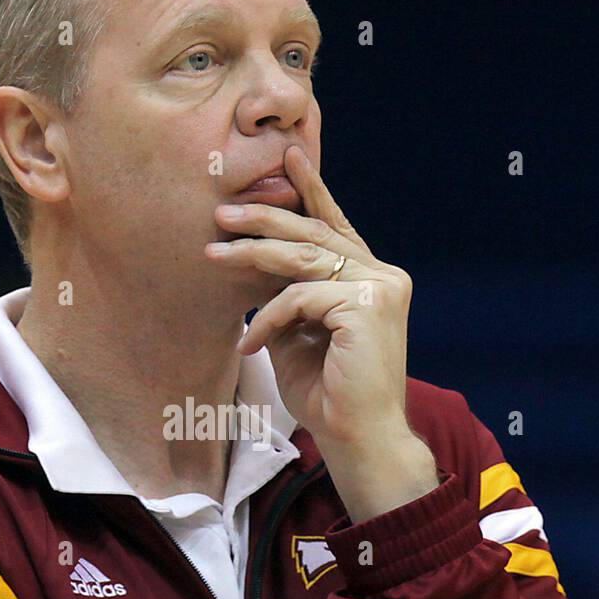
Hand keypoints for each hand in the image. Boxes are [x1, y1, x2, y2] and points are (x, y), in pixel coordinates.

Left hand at [207, 145, 439, 518]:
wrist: (359, 440)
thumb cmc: (329, 395)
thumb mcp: (299, 336)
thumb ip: (288, 298)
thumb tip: (255, 265)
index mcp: (374, 279)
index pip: (337, 227)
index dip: (311, 191)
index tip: (289, 158)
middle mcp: (384, 275)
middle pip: (315, 235)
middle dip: (265, 219)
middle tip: (222, 213)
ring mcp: (380, 287)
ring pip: (305, 258)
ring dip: (253, 255)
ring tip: (213, 254)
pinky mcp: (367, 305)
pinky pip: (301, 297)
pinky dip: (268, 318)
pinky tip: (249, 343)